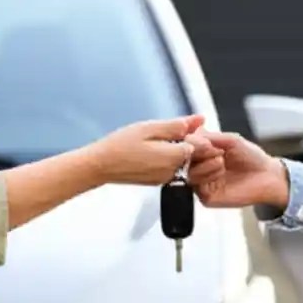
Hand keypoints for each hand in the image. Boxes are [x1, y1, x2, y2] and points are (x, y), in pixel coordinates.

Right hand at [89, 114, 211, 185]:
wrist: (100, 166)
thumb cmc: (121, 145)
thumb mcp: (149, 128)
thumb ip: (176, 126)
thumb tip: (199, 120)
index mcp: (174, 158)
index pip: (201, 146)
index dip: (197, 133)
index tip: (185, 126)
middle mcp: (174, 172)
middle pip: (195, 156)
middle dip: (191, 141)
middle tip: (171, 130)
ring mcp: (166, 179)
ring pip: (185, 162)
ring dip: (180, 149)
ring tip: (161, 138)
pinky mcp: (159, 182)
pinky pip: (174, 168)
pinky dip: (170, 157)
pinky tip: (156, 148)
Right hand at [193, 130, 288, 208]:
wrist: (268, 175)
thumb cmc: (251, 157)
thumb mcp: (231, 140)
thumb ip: (211, 137)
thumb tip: (192, 134)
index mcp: (202, 153)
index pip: (186, 146)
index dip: (191, 141)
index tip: (203, 138)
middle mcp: (200, 167)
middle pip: (184, 160)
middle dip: (197, 152)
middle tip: (212, 149)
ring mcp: (202, 183)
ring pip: (190, 173)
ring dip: (204, 164)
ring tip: (221, 160)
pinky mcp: (208, 197)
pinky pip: (198, 188)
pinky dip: (207, 175)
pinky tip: (221, 171)